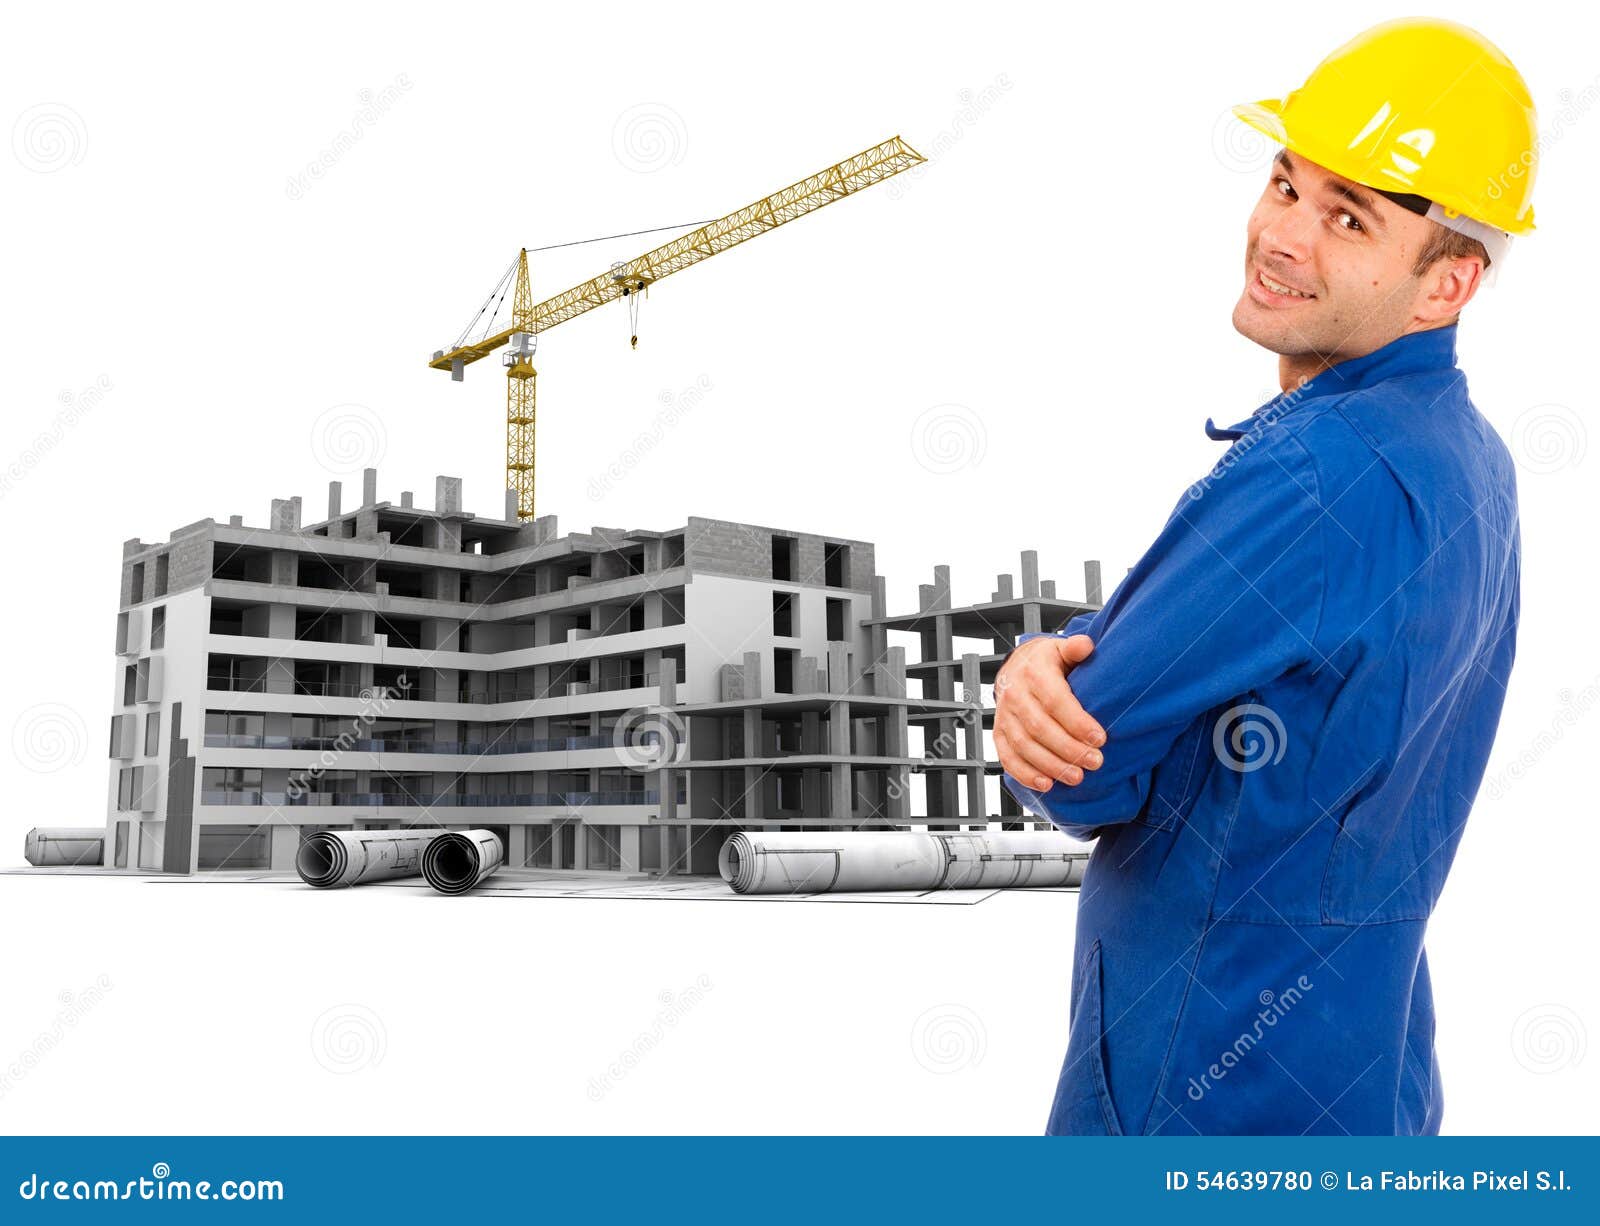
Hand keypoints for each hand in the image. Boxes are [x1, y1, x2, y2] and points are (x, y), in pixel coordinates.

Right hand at [995, 634, 1106, 791]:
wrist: (1017, 667)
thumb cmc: (1047, 663)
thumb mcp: (1061, 650)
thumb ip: (1075, 649)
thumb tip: (1085, 646)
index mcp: (1033, 673)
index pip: (1055, 700)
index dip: (1077, 722)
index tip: (1100, 739)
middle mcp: (1014, 695)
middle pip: (1040, 727)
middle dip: (1068, 748)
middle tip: (1094, 762)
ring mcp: (1004, 716)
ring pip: (1024, 745)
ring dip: (1050, 765)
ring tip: (1076, 777)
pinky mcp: (999, 734)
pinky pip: (1007, 757)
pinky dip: (1025, 774)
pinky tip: (1046, 784)